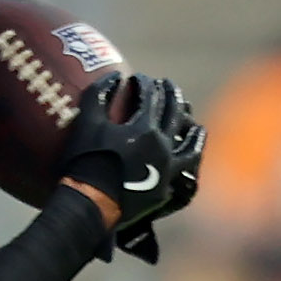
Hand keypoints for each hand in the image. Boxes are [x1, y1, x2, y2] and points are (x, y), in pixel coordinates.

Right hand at [59, 72, 201, 262]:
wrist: (91, 204)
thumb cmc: (85, 162)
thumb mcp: (87, 123)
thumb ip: (99, 94)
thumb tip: (115, 76)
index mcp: (144, 126)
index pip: (151, 96)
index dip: (145, 83)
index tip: (139, 78)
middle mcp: (162, 145)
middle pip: (174, 112)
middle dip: (170, 94)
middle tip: (167, 85)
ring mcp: (167, 168)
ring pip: (190, 145)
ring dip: (193, 132)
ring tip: (196, 126)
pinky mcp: (165, 189)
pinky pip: (185, 174)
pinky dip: (190, 163)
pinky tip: (191, 162)